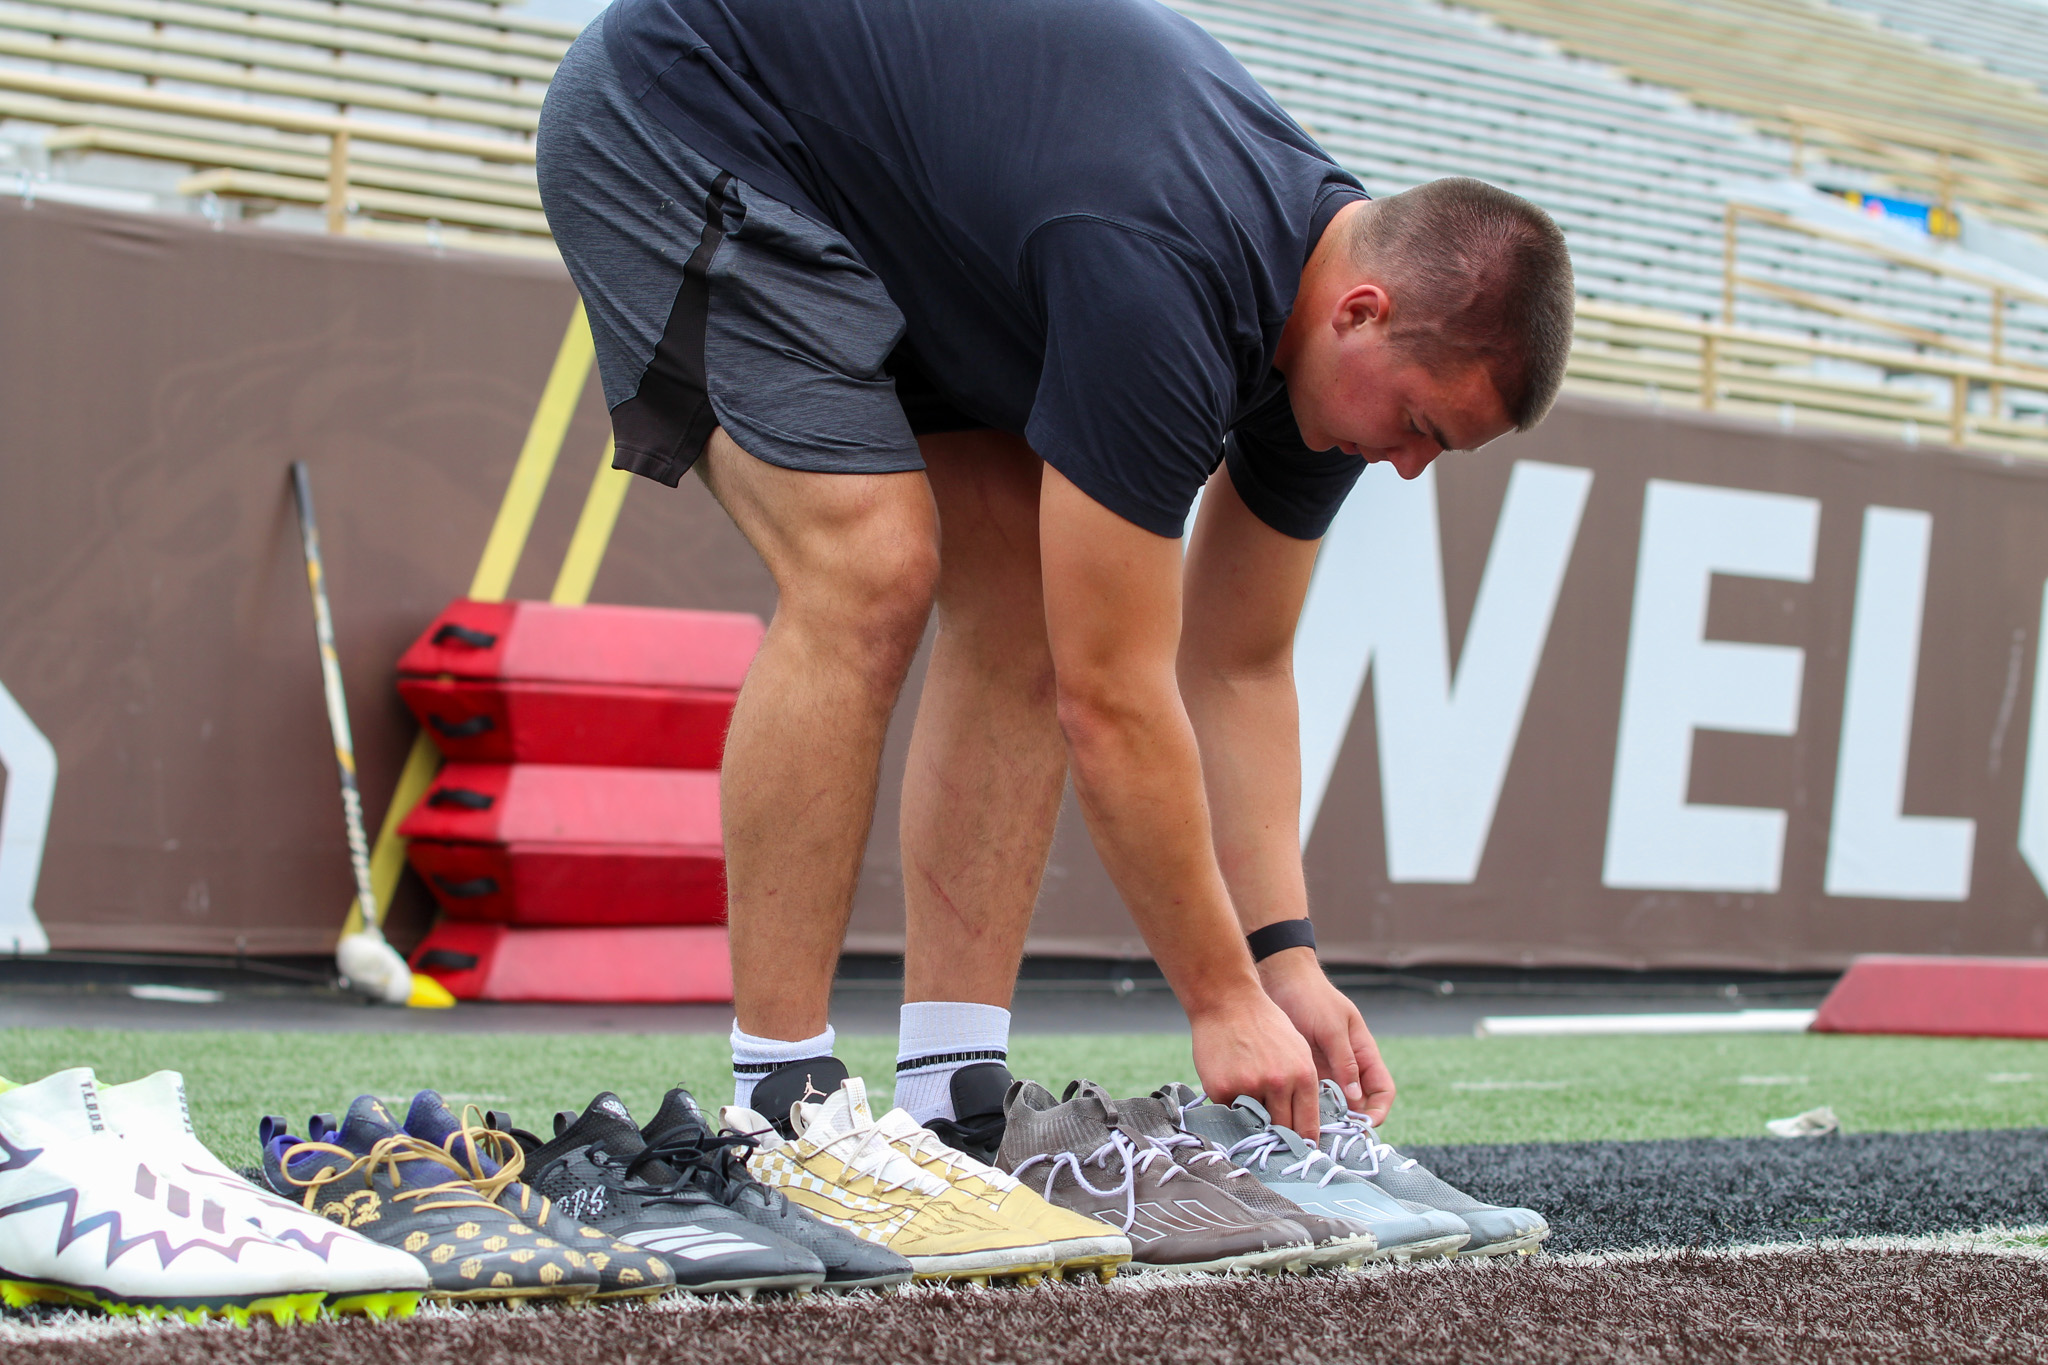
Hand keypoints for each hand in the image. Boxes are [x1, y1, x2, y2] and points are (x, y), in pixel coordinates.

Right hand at [1187, 988, 1319, 1139]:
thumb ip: (1302, 1084)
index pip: (1307, 1125)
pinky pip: (1229, 1110)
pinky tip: (1230, 1087)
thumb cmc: (1265, 1024)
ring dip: (1254, 1121)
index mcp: (1303, 1075)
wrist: (1228, 1001)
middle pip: (1283, 1130)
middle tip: (1277, 1145)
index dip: (1304, 1142)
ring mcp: (1249, 1087)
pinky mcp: (1221, 1088)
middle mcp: (1279, 1083)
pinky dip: (1231, 1106)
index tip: (1301, 1151)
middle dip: (1280, 1138)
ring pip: (1254, 1123)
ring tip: (1252, 1114)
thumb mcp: (1298, 1049)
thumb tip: (1302, 1121)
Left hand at [1258, 949, 1395, 1126]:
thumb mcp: (1331, 1028)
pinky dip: (1308, 1111)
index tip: (1363, 1127)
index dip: (1378, 1111)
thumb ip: (1345, 1061)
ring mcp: (1326, 1071)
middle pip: (1360, 1105)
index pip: (1383, 1091)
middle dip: (1352, 1125)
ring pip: (1335, 1106)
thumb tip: (1356, 1098)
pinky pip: (1312, 1099)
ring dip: (1328, 1121)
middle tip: (1334, 1140)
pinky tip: (1295, 1120)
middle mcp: (1348, 1067)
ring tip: (1314, 1135)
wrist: (1281, 980)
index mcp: (1364, 1054)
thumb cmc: (1311, 998)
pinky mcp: (1304, 1073)